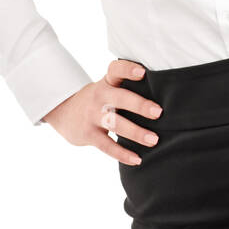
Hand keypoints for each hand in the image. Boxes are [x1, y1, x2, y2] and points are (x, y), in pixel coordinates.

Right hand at [42, 59, 162, 164]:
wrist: (63, 112)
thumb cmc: (99, 99)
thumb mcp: (108, 86)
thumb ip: (128, 87)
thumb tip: (166, 95)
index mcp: (107, 81)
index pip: (116, 69)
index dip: (128, 69)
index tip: (143, 72)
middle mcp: (100, 96)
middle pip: (120, 98)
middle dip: (140, 105)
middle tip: (159, 112)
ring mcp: (92, 115)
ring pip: (116, 123)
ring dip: (136, 132)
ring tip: (154, 140)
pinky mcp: (88, 134)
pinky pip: (107, 146)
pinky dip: (122, 154)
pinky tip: (137, 159)